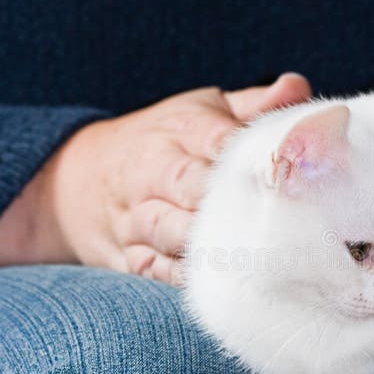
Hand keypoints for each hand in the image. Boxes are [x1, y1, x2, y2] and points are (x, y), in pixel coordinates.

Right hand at [0, 73, 311, 281]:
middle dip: (233, 202)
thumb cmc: (162, 142)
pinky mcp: (132, 258)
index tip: (286, 172)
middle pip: (193, 187)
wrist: (75, 180)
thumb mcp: (201, 111)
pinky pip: (159, 272)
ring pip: (173, 233)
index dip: (251, 156)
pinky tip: (225, 286)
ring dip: (212, 245)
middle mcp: (155, 173)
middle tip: (279, 218)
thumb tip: (298, 88)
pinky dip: (188, 280)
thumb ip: (253, 106)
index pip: (219, 140)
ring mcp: (139, 219)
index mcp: (180, 129)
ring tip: (256, 256)